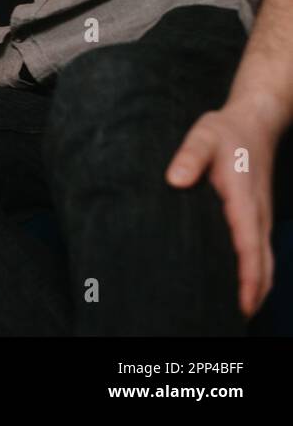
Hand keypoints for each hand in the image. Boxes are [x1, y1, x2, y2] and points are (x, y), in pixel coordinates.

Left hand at [166, 103, 281, 316]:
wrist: (255, 120)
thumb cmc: (226, 130)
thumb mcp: (204, 135)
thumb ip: (189, 156)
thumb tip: (175, 180)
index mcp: (245, 200)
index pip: (249, 246)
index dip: (248, 277)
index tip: (244, 303)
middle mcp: (258, 213)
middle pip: (263, 262)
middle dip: (255, 292)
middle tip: (236, 319)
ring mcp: (260, 216)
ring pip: (265, 259)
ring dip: (257, 286)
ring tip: (239, 312)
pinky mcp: (256, 215)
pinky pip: (259, 250)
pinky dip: (257, 272)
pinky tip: (244, 285)